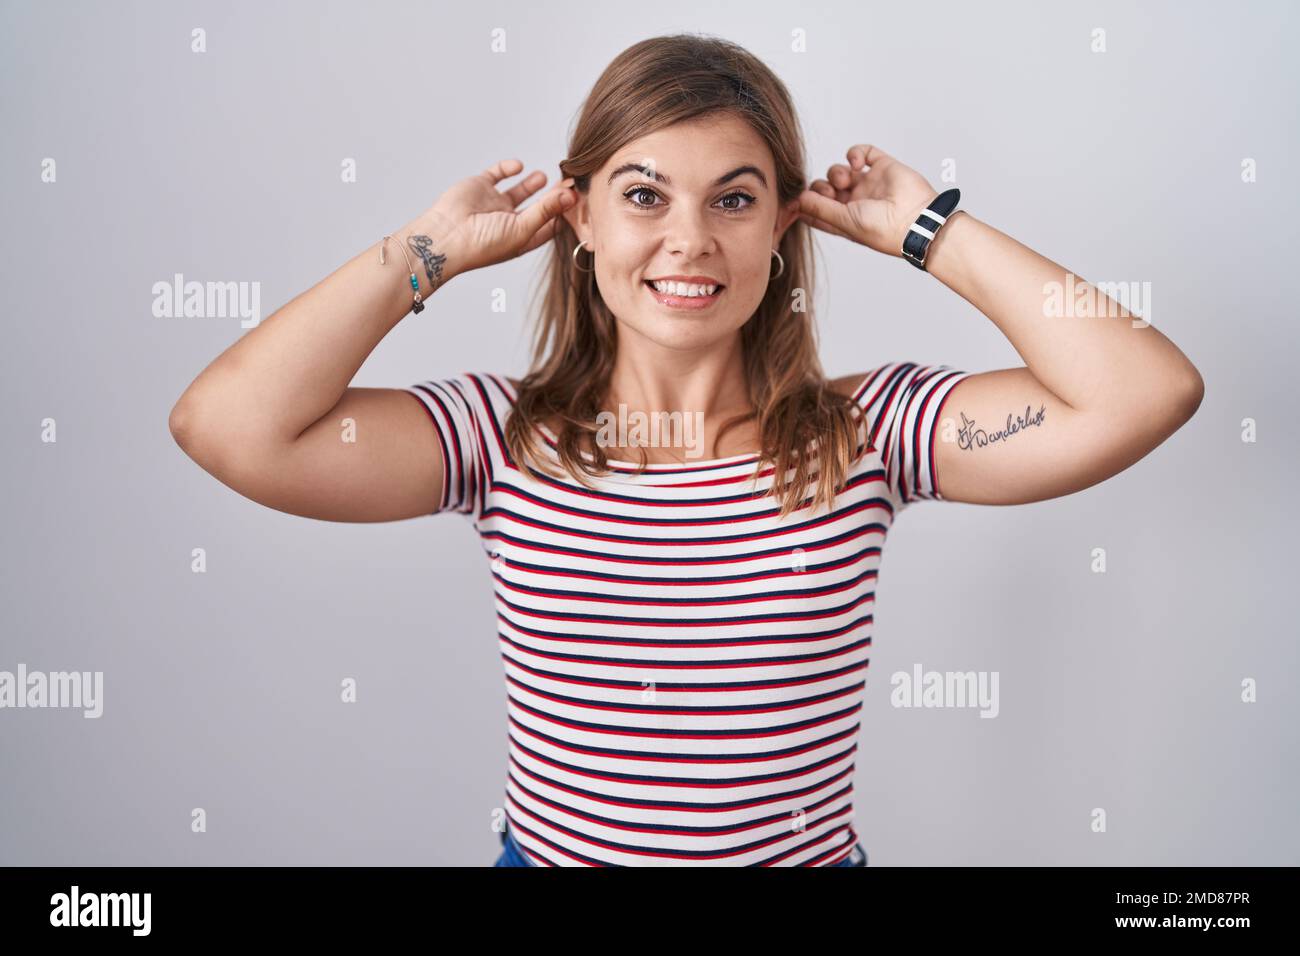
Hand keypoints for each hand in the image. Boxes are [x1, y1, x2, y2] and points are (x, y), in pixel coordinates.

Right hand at [420, 158, 576, 279]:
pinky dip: (508, 168)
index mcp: (521, 238)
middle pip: (538, 207)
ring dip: (533, 183)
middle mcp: (509, 222)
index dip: (563, 214)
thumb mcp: (522, 228)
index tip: (579, 199)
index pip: (549, 226)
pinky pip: (498, 174)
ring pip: (519, 191)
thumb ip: (546, 210)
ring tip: (545, 176)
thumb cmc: (483, 244)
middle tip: (568, 182)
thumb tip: (571, 195)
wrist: (446, 237)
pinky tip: (519, 166)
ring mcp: (494, 204)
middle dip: (553, 196)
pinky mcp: (480, 187)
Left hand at [798, 145, 939, 257]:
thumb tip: (797, 199)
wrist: (917, 220)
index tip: (793, 199)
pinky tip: (856, 163)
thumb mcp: (845, 222)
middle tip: (828, 191)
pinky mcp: (882, 167)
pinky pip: (862, 153)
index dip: (804, 204)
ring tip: (846, 179)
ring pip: (840, 171)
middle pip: (824, 189)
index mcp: (844, 220)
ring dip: (836, 172)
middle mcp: (854, 203)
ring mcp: (868, 184)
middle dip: (820, 187)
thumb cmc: (883, 229)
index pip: (816, 211)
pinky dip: (854, 153)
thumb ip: (820, 209)